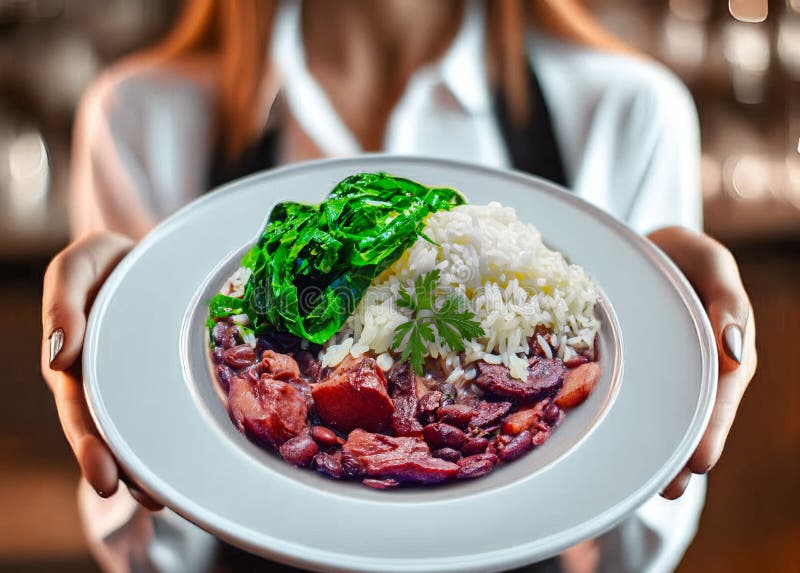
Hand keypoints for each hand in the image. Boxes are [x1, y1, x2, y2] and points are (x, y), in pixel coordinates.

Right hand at [41, 232, 162, 509]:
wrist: (150, 251)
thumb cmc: (108, 261)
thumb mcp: (77, 267)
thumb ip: (61, 304)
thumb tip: (58, 358)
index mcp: (79, 363)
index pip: (81, 413)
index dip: (91, 447)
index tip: (106, 477)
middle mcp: (108, 380)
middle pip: (115, 432)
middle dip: (128, 468)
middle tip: (149, 497)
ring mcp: (143, 380)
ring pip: (145, 428)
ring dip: (154, 463)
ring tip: (172, 494)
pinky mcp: (174, 374)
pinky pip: (176, 406)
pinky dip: (182, 432)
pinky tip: (196, 457)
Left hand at [647, 226, 756, 498]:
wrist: (643, 250)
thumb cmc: (681, 254)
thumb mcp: (708, 262)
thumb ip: (727, 300)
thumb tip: (737, 352)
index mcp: (725, 347)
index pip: (721, 393)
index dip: (712, 428)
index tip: (701, 462)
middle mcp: (702, 368)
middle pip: (697, 416)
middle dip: (685, 454)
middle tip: (670, 489)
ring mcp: (672, 374)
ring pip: (669, 418)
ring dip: (662, 454)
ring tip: (649, 489)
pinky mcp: (642, 374)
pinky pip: (639, 403)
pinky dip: (633, 427)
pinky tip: (619, 454)